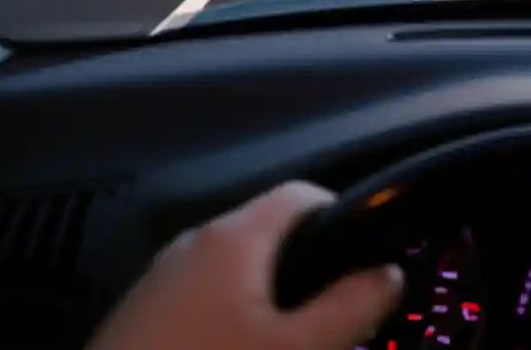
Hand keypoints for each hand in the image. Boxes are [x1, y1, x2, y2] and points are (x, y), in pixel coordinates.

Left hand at [89, 181, 403, 349]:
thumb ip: (348, 308)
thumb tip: (388, 274)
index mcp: (234, 238)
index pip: (302, 194)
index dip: (343, 218)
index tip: (368, 261)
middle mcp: (193, 243)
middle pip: (270, 234)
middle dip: (309, 269)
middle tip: (338, 318)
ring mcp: (161, 278)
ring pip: (236, 271)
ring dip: (271, 298)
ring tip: (292, 342)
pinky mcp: (141, 314)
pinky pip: (203, 298)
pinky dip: (231, 317)